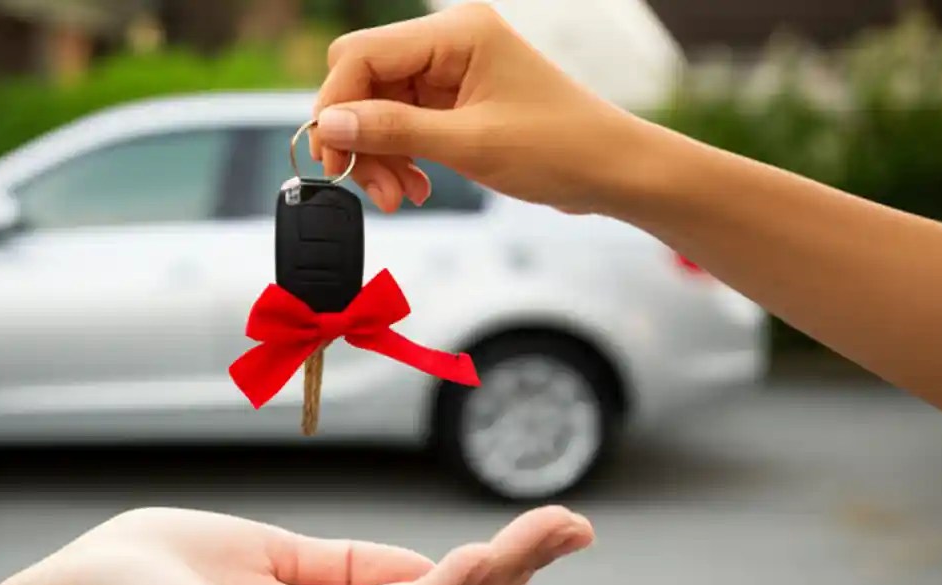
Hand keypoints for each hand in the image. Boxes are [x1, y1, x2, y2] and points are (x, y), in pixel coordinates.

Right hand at [310, 2, 651, 214]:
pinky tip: (415, 187)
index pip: (362, 55)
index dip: (337, 106)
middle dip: (359, 136)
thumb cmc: (560, 148)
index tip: (332, 156)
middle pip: (364, 82)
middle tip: (372, 186)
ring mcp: (451, 71)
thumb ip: (395, 132)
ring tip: (400, 196)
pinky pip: (403, 125)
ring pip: (379, 109)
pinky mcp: (454, 100)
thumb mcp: (470, 144)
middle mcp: (449, 42)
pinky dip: (400, 158)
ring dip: (379, 156)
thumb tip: (331, 124)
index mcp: (458, 32)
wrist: (610, 170)